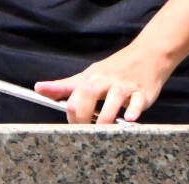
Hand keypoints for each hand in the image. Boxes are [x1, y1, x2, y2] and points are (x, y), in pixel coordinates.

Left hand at [35, 42, 177, 123]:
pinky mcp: (143, 92)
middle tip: (87, 134)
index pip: (73, 99)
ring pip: (112, 102)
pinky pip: (137, 103)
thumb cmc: (116, 68)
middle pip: (87, 98)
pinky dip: (133, 111)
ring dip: (106, 120)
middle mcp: (106, 81)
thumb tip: (39, 88)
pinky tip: (129, 119)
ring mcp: (125, 86)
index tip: (77, 127)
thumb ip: (65, 86)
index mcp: (91, 80)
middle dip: (84, 120)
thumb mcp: (90, 75)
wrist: (149, 54)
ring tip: (104, 131)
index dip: (72, 118)